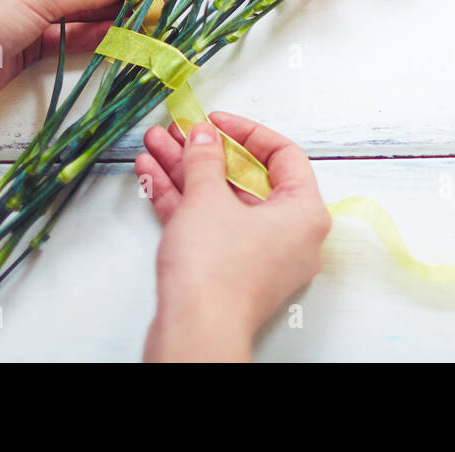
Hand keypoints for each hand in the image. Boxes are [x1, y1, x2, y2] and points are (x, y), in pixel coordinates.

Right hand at [135, 112, 331, 361]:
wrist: (195, 334)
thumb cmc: (216, 270)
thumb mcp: (207, 199)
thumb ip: (206, 159)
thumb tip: (204, 135)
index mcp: (304, 212)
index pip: (284, 155)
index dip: (246, 132)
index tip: (214, 121)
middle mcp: (289, 234)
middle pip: (246, 178)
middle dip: (204, 152)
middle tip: (176, 131)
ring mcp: (258, 255)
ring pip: (221, 201)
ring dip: (185, 172)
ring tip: (152, 144)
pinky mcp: (228, 273)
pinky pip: (208, 226)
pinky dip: (182, 201)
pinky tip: (150, 174)